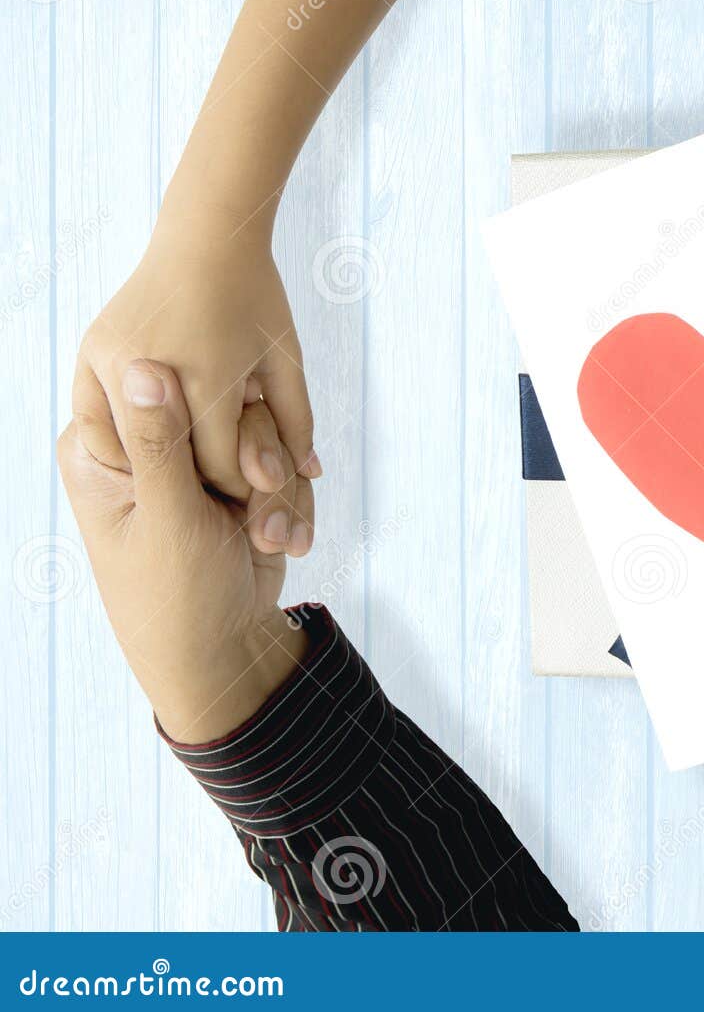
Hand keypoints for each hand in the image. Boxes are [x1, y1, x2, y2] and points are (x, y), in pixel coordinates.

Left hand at [57, 359, 308, 742]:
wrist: (225, 650)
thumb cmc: (176, 597)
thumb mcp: (166, 517)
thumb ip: (160, 441)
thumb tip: (141, 362)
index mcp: (106, 452)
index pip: (166, 391)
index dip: (213, 420)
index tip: (236, 470)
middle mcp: (151, 451)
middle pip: (227, 409)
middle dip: (257, 463)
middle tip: (261, 497)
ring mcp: (198, 467)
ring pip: (264, 437)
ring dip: (277, 491)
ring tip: (269, 539)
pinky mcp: (237, 484)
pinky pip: (283, 466)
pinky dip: (289, 505)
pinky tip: (281, 541)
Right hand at [72, 206, 319, 520]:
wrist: (205, 237)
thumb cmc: (256, 297)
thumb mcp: (285, 358)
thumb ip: (297, 421)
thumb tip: (311, 476)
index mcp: (210, 375)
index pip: (217, 465)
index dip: (237, 487)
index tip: (250, 493)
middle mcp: (156, 368)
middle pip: (171, 461)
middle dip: (195, 485)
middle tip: (213, 498)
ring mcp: (115, 358)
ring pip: (125, 446)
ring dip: (151, 467)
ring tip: (177, 479)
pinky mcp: (93, 350)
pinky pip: (92, 417)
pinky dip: (115, 440)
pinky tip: (141, 451)